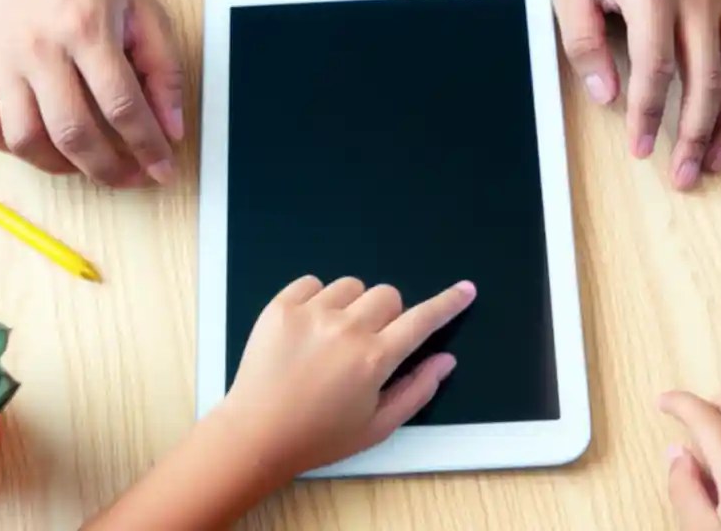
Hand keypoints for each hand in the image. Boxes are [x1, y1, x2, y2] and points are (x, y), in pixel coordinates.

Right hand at [0, 0, 183, 186]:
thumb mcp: (144, 10)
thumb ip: (165, 69)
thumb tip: (171, 128)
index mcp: (87, 29)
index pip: (122, 106)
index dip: (147, 147)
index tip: (164, 170)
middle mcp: (39, 50)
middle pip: (72, 133)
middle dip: (110, 170)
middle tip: (133, 178)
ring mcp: (2, 62)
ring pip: (25, 140)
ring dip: (63, 167)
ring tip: (91, 164)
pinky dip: (12, 148)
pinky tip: (43, 143)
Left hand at [218, 276, 475, 476]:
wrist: (255, 434)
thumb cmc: (318, 437)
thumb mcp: (377, 426)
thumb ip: (417, 390)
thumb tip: (446, 360)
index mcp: (374, 359)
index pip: (422, 320)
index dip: (448, 303)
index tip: (465, 290)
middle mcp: (346, 329)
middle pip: (387, 295)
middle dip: (387, 315)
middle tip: (368, 343)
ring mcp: (311, 314)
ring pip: (351, 286)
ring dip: (351, 306)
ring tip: (332, 338)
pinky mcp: (280, 307)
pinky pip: (312, 282)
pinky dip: (316, 299)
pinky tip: (308, 329)